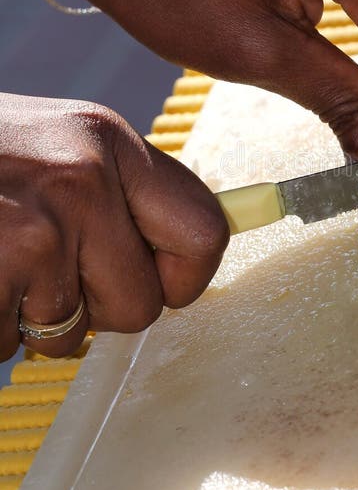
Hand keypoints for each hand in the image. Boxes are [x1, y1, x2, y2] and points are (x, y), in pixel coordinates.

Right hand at [0, 93, 227, 361]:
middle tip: (45, 273)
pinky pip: (6, 347)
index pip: (205, 232)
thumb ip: (119, 193)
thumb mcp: (56, 143)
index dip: (185, 277)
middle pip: (140, 306)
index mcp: (110, 142)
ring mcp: (32, 231)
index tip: (158, 284)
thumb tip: (180, 263)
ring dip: (28, 320)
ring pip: (69, 337)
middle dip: (94, 310)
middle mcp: (82, 180)